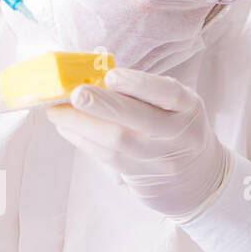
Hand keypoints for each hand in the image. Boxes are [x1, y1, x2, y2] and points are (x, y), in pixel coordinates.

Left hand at [47, 68, 230, 219]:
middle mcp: (176, 134)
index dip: (139, 84)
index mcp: (188, 107)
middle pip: (138, 121)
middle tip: (74, 94)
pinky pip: (105, 155)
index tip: (111, 76)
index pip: (168, 94)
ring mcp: (157, 157)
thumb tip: (93, 76)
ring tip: (56, 109)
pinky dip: (81, 138)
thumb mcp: (175, 104)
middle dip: (102, 106)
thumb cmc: (175, 124)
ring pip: (116, 141)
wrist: (194, 175)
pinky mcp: (137, 173)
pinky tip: (65, 126)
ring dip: (80, 123)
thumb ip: (144, 91)